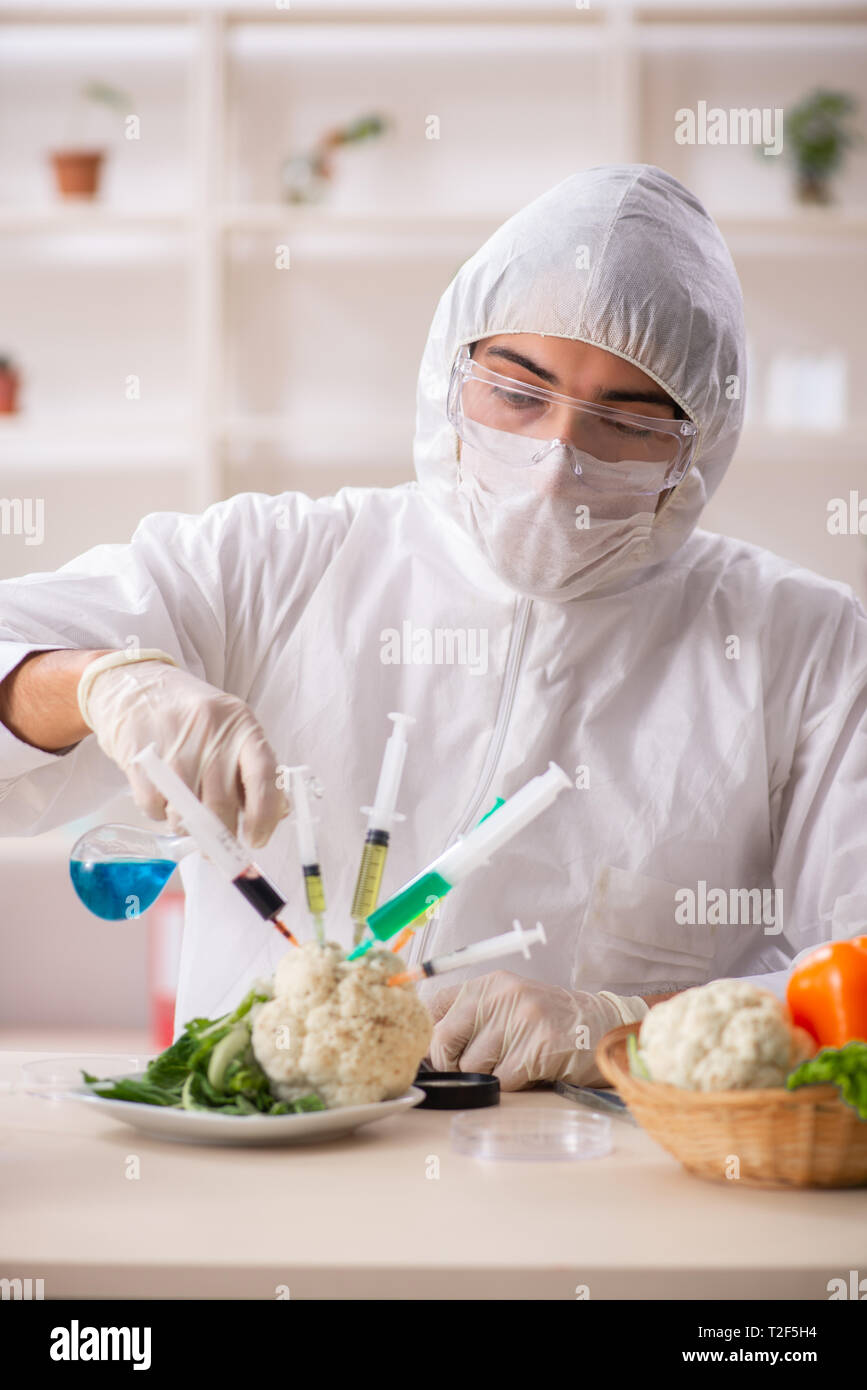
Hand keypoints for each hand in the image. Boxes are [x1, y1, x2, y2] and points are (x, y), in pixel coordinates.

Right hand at [81, 659, 287, 846]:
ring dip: (187, 825)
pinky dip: (159, 813)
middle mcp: (211, 732)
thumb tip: (278, 814)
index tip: (257, 839)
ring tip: (186, 812)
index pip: (262, 777)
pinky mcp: (141, 757)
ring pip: (186, 813)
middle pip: (221, 803)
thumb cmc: (192, 716)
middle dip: (221, 834)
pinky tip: (162, 796)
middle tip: (218, 843)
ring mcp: (174, 744)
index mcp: (243, 725)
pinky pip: (155, 808)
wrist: (135, 684)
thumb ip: (253, 769)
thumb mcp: (230, 730)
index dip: (264, 817)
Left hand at [428, 970, 644, 1089]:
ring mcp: (521, 1018)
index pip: (432, 1007)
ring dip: (488, 1076)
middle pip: (443, 1041)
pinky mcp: (538, 1045)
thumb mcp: (507, 1006)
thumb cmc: (549, 1022)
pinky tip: (530, 1071)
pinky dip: (511, 1085)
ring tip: (512, 1064)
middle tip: (471, 1069)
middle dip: (451, 1065)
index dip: (428, 1038)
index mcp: (487, 984)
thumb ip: (470, 1018)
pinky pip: (502, 1080)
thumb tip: (425, 1049)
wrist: (603, 1026)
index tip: (433, 1054)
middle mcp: (501, 995)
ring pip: (472, 1066)